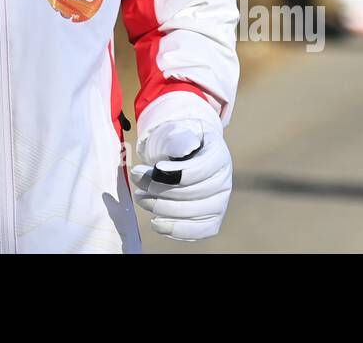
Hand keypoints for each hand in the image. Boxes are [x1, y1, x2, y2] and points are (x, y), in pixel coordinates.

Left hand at [130, 98, 232, 241]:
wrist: (183, 154)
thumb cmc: (178, 141)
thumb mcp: (177, 131)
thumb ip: (178, 139)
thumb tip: (182, 150)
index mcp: (218, 156)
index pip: (199, 169)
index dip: (174, 173)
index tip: (153, 169)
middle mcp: (224, 182)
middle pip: (193, 193)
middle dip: (161, 189)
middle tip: (138, 181)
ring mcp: (220, 204)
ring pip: (192, 214)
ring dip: (161, 208)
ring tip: (141, 197)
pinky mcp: (211, 221)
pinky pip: (196, 232)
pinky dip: (174, 229)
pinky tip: (156, 222)